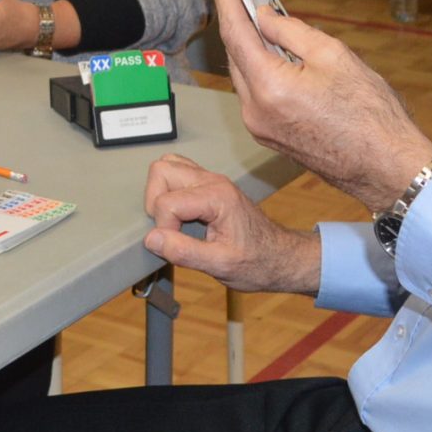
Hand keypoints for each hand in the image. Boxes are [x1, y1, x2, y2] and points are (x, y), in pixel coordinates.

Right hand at [141, 154, 320, 294]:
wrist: (280, 257)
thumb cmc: (257, 262)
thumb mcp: (220, 265)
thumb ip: (184, 251)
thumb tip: (152, 239)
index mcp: (217, 197)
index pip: (167, 202)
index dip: (164, 228)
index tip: (178, 247)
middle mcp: (213, 181)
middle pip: (161, 171)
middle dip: (155, 203)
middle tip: (170, 228)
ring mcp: (210, 179)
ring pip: (166, 166)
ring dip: (159, 193)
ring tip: (171, 220)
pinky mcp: (208, 184)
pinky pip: (177, 172)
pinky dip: (168, 190)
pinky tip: (178, 214)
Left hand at [209, 0, 431, 211]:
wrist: (386, 167)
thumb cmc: (370, 113)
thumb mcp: (334, 55)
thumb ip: (291, 31)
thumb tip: (262, 17)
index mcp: (269, 86)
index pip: (234, 32)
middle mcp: (255, 109)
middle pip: (235, 54)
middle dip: (234, 19)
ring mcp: (259, 127)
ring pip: (244, 75)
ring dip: (247, 45)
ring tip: (253, 15)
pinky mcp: (269, 136)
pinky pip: (255, 93)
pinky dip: (258, 69)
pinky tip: (269, 52)